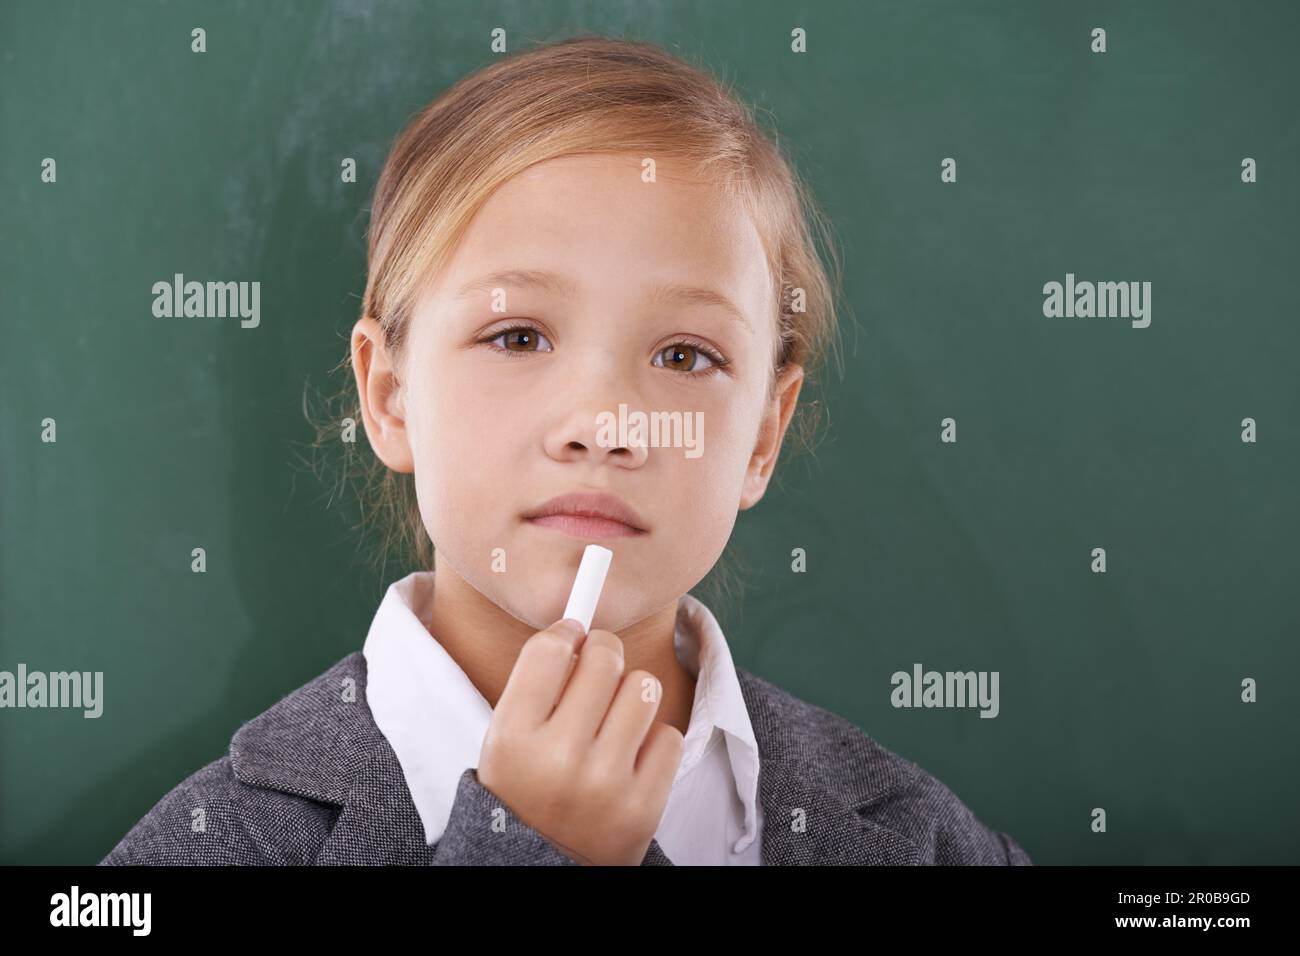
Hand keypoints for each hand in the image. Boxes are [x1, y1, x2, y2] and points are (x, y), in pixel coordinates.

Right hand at [476, 618, 684, 864]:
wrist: (541, 872)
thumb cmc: (526, 792)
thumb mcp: (504, 741)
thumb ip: (534, 687)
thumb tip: (580, 629)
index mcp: (512, 738)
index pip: (549, 650)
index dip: (566, 633)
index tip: (573, 636)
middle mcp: (558, 758)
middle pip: (604, 658)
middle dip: (604, 653)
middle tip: (600, 667)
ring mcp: (605, 783)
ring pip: (644, 687)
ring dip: (632, 694)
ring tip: (614, 717)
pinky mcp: (644, 806)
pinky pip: (668, 734)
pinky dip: (652, 739)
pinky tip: (630, 756)